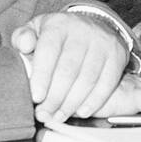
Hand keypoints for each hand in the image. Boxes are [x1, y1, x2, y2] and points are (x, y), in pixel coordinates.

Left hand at [10, 11, 130, 121]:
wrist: (92, 25)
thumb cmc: (58, 35)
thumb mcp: (37, 30)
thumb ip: (23, 37)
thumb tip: (24, 45)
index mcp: (59, 25)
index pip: (49, 51)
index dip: (42, 76)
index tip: (36, 97)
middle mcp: (83, 31)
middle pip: (68, 70)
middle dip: (55, 97)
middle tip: (44, 114)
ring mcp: (102, 43)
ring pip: (87, 79)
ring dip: (71, 103)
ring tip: (58, 116)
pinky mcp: (117, 56)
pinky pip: (107, 83)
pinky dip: (94, 101)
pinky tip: (81, 112)